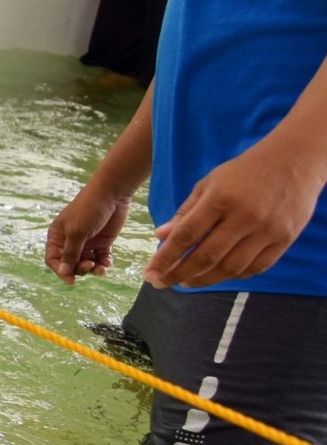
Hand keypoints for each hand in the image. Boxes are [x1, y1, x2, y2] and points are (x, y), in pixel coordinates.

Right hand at [47, 182, 133, 283]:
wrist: (112, 195)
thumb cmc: (89, 210)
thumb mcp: (77, 232)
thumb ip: (70, 254)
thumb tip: (64, 272)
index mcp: (58, 236)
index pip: (53, 259)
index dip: (61, 271)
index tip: (72, 280)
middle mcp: (70, 241)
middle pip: (70, 264)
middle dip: (80, 268)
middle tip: (90, 266)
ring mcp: (86, 242)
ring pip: (86, 264)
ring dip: (93, 269)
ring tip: (101, 268)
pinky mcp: (101, 242)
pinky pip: (100, 259)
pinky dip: (103, 263)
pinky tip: (107, 262)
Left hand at [144, 142, 326, 287]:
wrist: (294, 161)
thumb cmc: (243, 172)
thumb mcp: (209, 184)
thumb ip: (185, 212)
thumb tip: (160, 237)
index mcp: (221, 199)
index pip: (187, 235)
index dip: (165, 258)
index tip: (150, 273)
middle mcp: (245, 217)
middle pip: (207, 256)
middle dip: (179, 274)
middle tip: (161, 283)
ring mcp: (267, 230)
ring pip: (231, 267)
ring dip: (204, 280)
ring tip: (185, 282)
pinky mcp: (285, 239)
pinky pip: (255, 267)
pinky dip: (232, 276)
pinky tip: (215, 276)